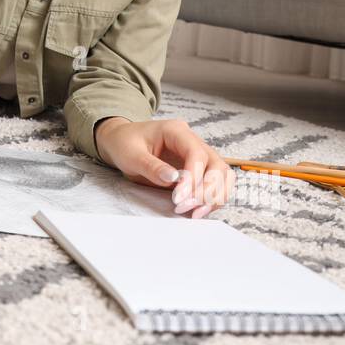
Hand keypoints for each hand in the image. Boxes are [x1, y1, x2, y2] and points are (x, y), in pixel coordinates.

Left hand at [94, 117, 235, 217]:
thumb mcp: (131, 154)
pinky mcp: (198, 170)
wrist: (121, 142)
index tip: (178, 198)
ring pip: (222, 175)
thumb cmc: (125, 144)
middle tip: (185, 207)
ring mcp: (198, 155)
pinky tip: (196, 211)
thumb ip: (151, 166)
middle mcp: (192, 141)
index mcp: (176, 131)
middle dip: (206, 190)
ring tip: (194, 213)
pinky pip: (215, 184)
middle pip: (217, 165)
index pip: (196, 153)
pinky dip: (211, 199)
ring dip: (213, 196)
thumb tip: (174, 179)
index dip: (192, 177)